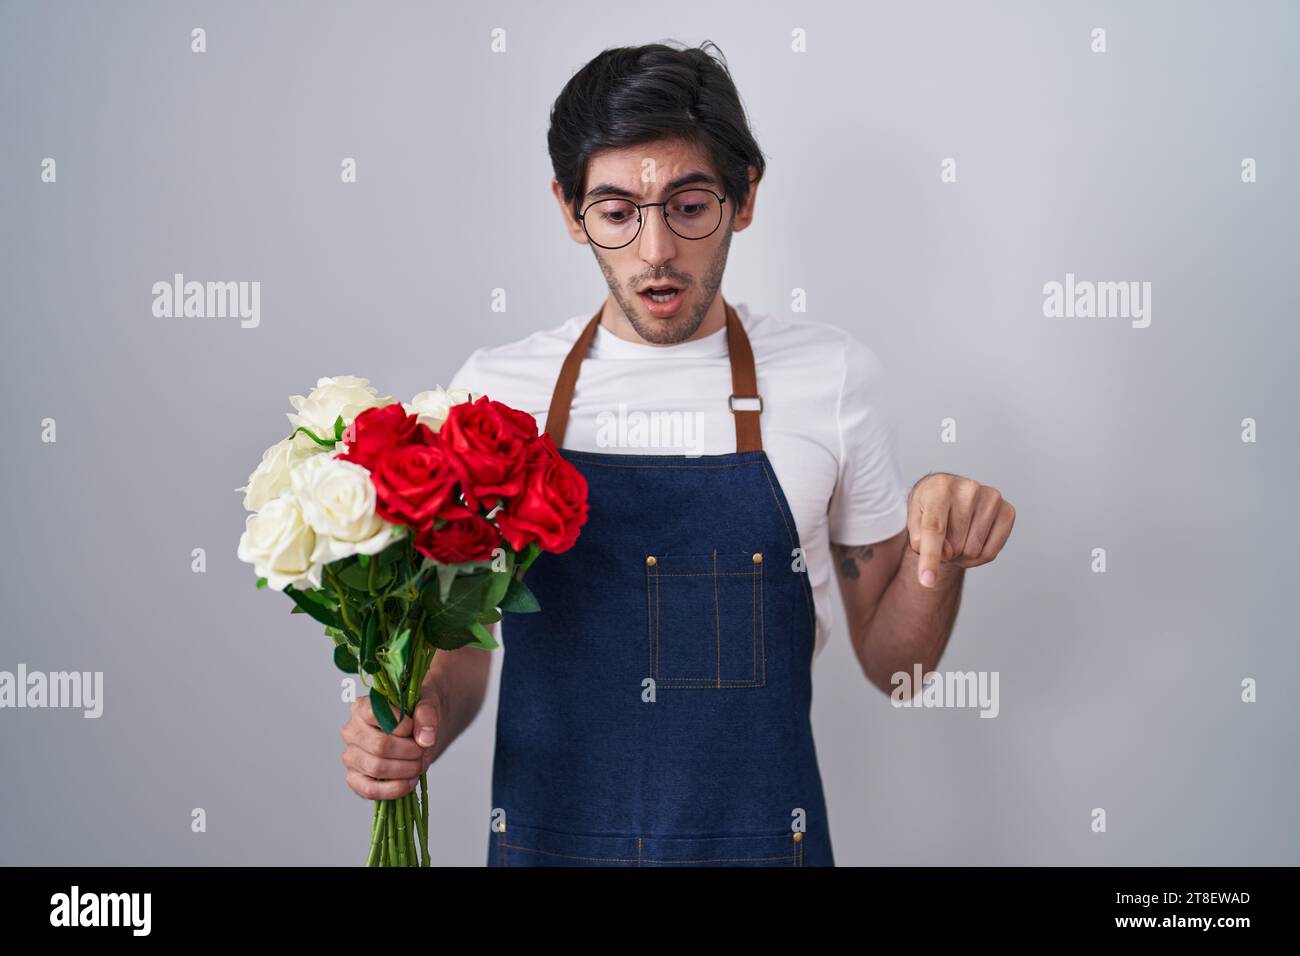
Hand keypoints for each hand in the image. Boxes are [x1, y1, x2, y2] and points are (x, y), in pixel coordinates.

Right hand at [340, 684, 443, 799]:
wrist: (418, 733)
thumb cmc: (416, 716)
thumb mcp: (427, 704)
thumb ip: (427, 714)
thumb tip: (425, 739)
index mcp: (362, 707)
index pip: (374, 714)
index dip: (399, 724)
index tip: (414, 728)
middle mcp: (351, 732)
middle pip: (379, 745)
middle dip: (409, 751)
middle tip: (423, 751)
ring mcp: (351, 757)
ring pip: (376, 768)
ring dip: (405, 769)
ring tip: (420, 764)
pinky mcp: (355, 779)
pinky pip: (369, 790)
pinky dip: (394, 789)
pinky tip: (410, 781)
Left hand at [907, 473, 1014, 586]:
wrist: (947, 492)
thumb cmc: (929, 507)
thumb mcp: (913, 520)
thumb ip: (921, 540)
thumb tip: (946, 552)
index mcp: (940, 487)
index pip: (935, 529)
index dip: (930, 558)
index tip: (927, 581)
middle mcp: (968, 489)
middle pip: (955, 545)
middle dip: (946, 552)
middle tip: (943, 541)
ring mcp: (991, 498)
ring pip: (973, 551)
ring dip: (961, 555)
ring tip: (956, 539)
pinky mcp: (1007, 511)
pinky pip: (991, 553)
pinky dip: (977, 557)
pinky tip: (971, 542)